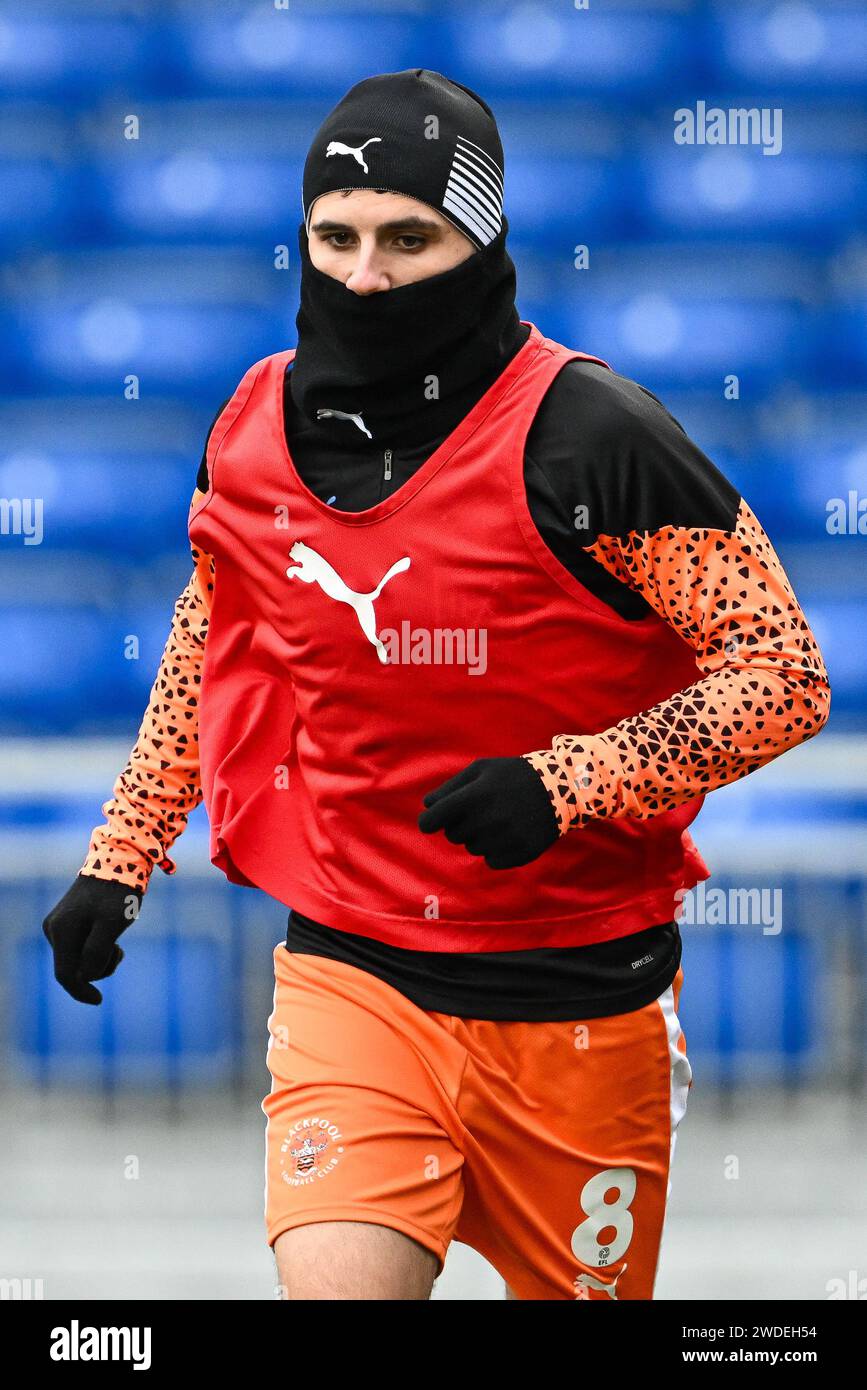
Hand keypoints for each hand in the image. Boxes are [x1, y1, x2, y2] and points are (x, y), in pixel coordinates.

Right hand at [42, 874, 142, 1004]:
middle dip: (99, 967)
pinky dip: (97, 948)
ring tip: (117, 939)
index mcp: (61, 931)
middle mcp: (54, 930)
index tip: (99, 1001)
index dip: (81, 991)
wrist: (118, 861)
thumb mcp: (112, 924)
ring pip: (79, 959)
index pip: (66, 974)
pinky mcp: (67, 923)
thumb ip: (96, 952)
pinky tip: (110, 934)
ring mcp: (59, 926)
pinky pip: (81, 948)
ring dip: (100, 957)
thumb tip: (83, 976)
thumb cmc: (117, 893)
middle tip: (119, 951)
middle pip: (74, 968)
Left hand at [418, 756, 558, 869]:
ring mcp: (503, 839)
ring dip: (479, 837)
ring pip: (472, 848)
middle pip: (453, 835)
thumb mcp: (482, 770)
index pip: (433, 819)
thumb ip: (451, 787)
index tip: (429, 823)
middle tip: (480, 811)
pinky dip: (496, 850)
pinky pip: (491, 861)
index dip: (428, 822)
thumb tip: (427, 806)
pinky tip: (510, 833)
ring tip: (499, 819)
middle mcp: (486, 820)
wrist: (559, 789)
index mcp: (474, 796)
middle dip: (460, 824)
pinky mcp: (518, 854)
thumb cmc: (513, 776)